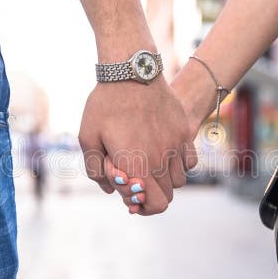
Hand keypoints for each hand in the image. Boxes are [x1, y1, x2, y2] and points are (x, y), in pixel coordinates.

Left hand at [79, 77, 197, 214]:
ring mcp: (175, 145)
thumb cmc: (104, 104)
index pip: (155, 204)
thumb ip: (96, 170)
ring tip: (149, 164)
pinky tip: (164, 152)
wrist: (130, 71)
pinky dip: (180, 164)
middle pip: (167, 196)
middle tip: (137, 181)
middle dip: (151, 194)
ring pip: (179, 180)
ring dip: (164, 180)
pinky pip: (190, 161)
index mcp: (137, 165)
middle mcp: (160, 159)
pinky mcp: (184, 131)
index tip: (130, 197)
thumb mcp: (87, 138)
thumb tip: (110, 189)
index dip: (143, 207)